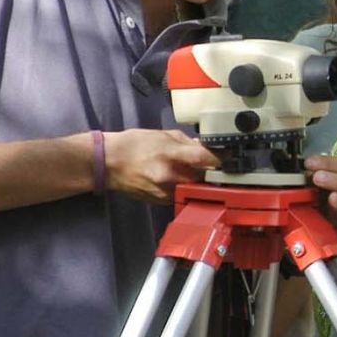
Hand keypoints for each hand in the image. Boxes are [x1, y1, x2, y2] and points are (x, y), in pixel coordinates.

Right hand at [102, 129, 219, 202]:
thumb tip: (204, 148)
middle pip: (204, 177)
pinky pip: (181, 195)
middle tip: (217, 166)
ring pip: (194, 189)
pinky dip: (186, 188)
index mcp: (171, 155)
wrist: (108, 163)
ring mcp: (165, 192)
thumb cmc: (135, 144)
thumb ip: (186, 142)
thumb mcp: (163, 135)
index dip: (220, 157)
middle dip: (212, 172)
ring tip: (200, 173)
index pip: (205, 158)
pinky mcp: (161, 202)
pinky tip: (182, 180)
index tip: (229, 156)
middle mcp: (170, 176)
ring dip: (200, 182)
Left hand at [304, 154, 336, 240]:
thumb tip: (303, 168)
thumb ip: (305, 176)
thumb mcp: (301, 186)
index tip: (310, 163)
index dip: (328, 162)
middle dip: (335, 180)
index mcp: (335, 181)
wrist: (295, 227)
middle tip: (318, 178)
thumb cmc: (301, 204)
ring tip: (331, 198)